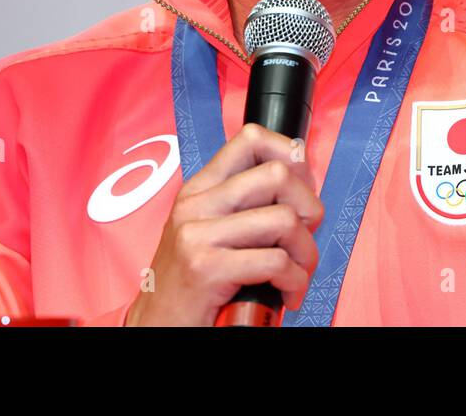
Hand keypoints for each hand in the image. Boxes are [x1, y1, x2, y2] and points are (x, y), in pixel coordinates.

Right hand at [124, 122, 322, 325]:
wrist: (156, 326)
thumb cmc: (192, 285)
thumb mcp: (210, 232)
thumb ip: (245, 206)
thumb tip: (302, 182)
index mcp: (199, 189)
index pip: (251, 138)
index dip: (290, 156)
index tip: (301, 189)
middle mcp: (196, 204)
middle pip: (278, 175)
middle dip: (308, 208)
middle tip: (304, 238)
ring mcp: (198, 234)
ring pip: (285, 219)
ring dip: (306, 253)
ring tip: (297, 273)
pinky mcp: (206, 268)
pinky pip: (276, 262)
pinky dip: (295, 281)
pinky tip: (286, 295)